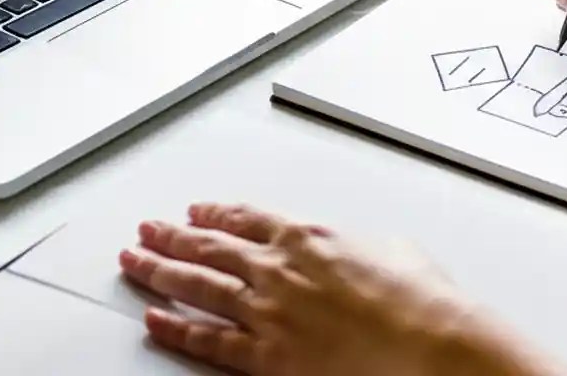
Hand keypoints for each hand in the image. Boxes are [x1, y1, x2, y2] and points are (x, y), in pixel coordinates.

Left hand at [118, 203, 565, 375]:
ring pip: (197, 285)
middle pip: (209, 246)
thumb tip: (369, 250)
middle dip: (172, 236)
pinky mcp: (266, 356)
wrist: (431, 347)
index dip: (213, 213)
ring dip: (160, 272)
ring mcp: (267, 311)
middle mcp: (278, 268)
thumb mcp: (397, 250)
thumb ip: (364, 246)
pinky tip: (155, 320)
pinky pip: (208, 339)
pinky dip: (177, 328)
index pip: (245, 217)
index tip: (195, 210)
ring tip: (135, 263)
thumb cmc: (423, 304)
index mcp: (308, 236)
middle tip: (147, 230)